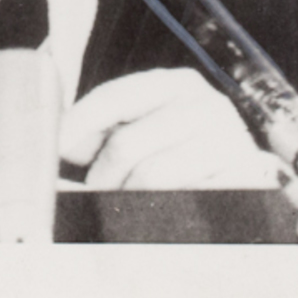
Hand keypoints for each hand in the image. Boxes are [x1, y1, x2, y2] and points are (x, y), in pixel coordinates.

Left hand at [58, 68, 280, 190]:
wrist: (242, 181)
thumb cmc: (184, 154)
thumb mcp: (147, 129)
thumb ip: (108, 128)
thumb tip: (59, 139)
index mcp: (176, 84)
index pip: (116, 97)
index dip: (79, 124)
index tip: (56, 148)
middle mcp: (204, 104)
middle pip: (127, 143)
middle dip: (101, 175)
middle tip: (93, 192)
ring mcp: (225, 139)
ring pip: (150, 176)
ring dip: (127, 198)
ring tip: (126, 204)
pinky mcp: (238, 177)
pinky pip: (180, 200)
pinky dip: (158, 212)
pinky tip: (155, 210)